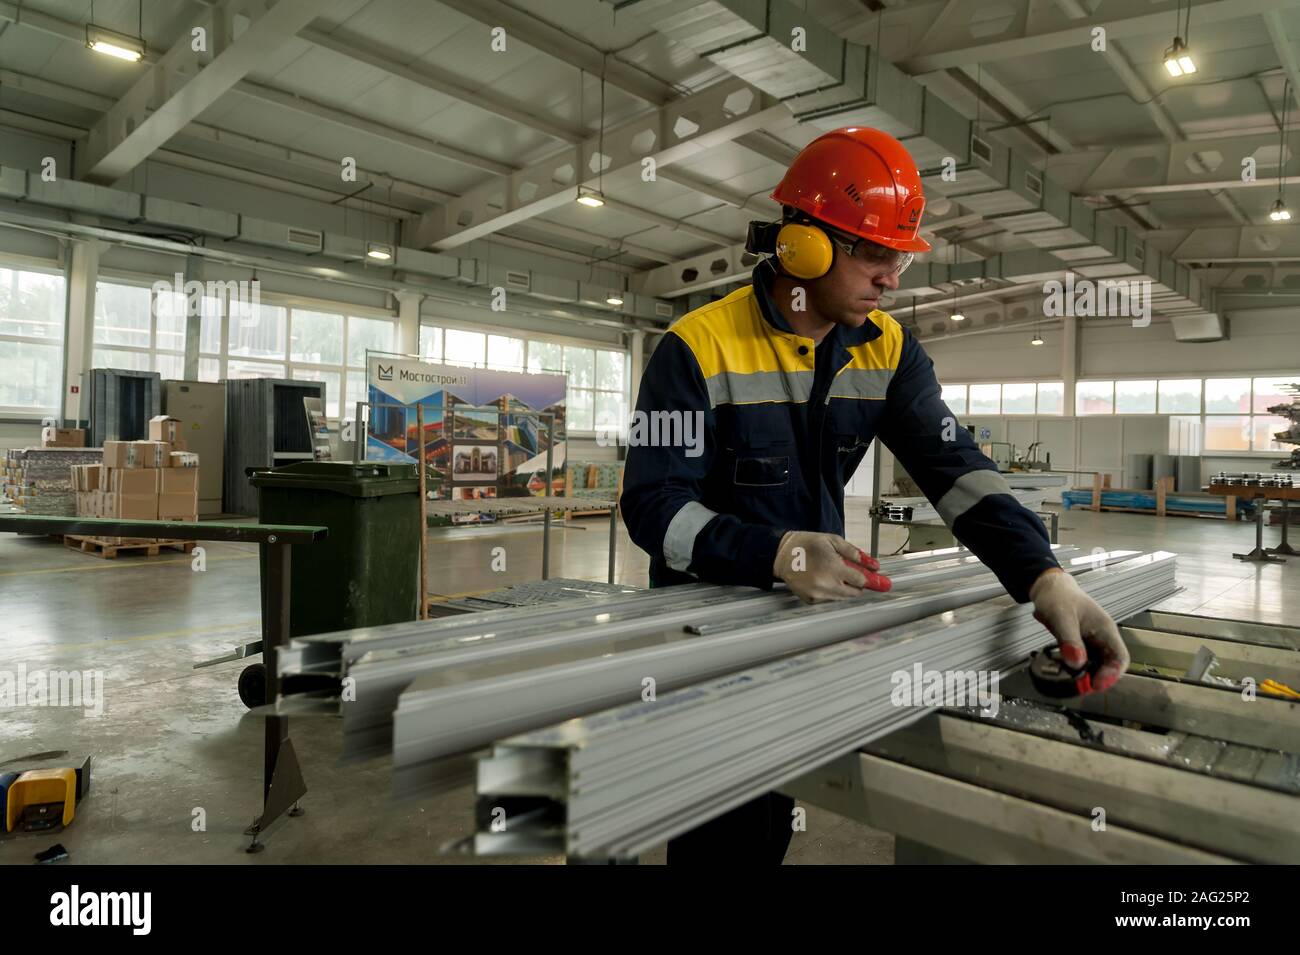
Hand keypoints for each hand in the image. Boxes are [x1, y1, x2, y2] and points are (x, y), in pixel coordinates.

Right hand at [773, 531, 891, 602]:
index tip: (877, 579)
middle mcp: (826, 584)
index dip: (870, 579)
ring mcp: (817, 594)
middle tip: (853, 574)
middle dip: (857, 584)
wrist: (781, 555)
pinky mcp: (811, 600)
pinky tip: (823, 579)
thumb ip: (854, 554)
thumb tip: (873, 565)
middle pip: (854, 593)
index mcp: (832, 567)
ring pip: (842, 598)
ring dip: (844, 588)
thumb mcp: (832, 541)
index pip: (860, 581)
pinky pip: (830, 599)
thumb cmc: (806, 544)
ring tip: (833, 574)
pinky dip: (831, 592)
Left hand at [1029, 568, 1128, 693]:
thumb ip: (1069, 639)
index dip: (1112, 674)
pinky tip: (1063, 672)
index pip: (1119, 657)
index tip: (1096, 684)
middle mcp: (1101, 638)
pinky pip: (1081, 662)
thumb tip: (1076, 663)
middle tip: (1078, 686)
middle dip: (1096, 678)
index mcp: (1105, 629)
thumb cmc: (1058, 597)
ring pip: (1094, 666)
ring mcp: (1090, 642)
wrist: (1048, 588)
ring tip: (1069, 681)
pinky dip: (1074, 670)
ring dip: (1085, 676)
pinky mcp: (1079, 646)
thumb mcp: (1061, 617)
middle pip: (1108, 666)